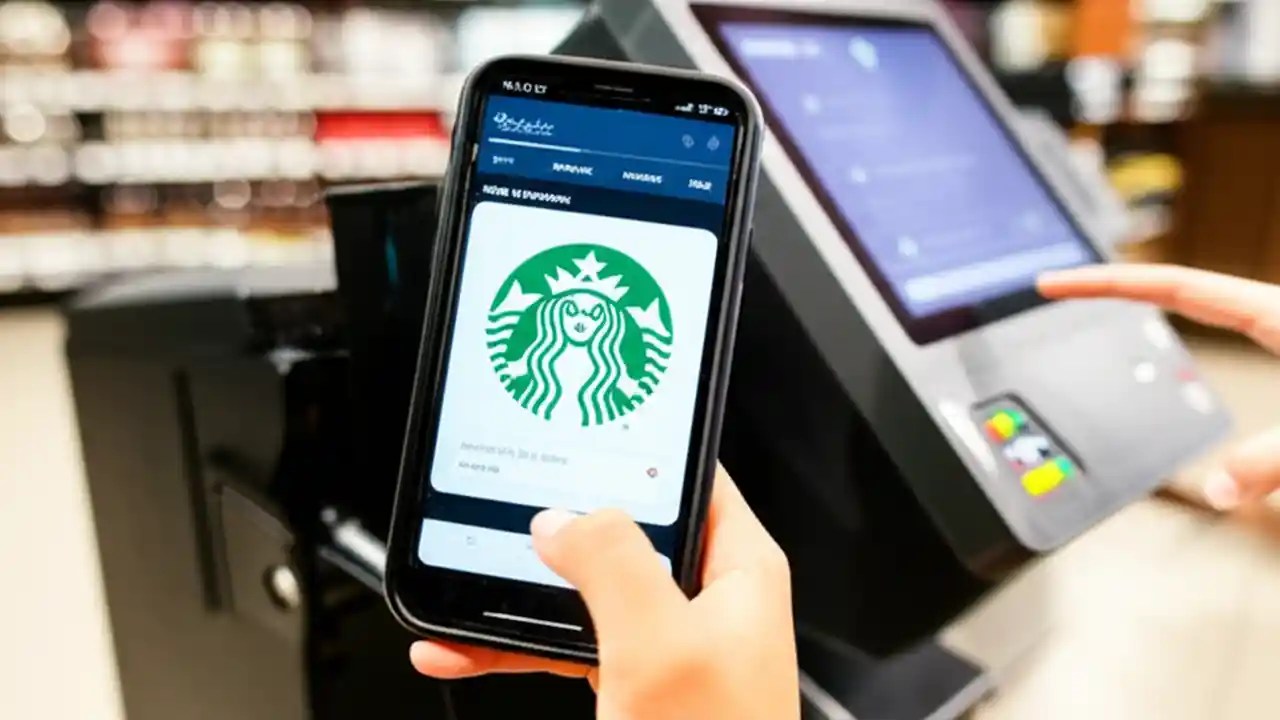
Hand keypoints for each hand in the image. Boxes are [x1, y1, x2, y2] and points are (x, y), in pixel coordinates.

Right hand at [409, 466, 799, 719]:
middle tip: (501, 508)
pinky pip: (565, 645)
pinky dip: (514, 644)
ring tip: (457, 588)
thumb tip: (564, 519)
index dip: (635, 449)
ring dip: (517, 591)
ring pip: (584, 591)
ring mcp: (668, 643)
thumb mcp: (660, 643)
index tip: (578, 430)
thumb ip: (613, 563)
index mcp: (737, 569)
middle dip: (556, 524)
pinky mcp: (634, 684)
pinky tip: (461, 648)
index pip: (688, 475)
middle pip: (624, 530)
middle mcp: (705, 599)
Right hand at [1039, 264, 1279, 508]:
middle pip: (1176, 295)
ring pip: (1209, 325)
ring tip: (1122, 330)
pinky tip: (1205, 396)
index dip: (1105, 283)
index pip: (1172, 286)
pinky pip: (1232, 352)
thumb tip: (1216, 489)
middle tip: (1062, 292)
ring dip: (1164, 324)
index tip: (1053, 285)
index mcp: (1274, 312)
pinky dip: (1202, 366)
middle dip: (1116, 290)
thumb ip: (1270, 462)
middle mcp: (1276, 318)